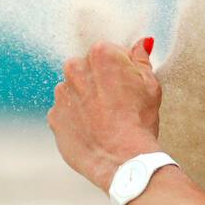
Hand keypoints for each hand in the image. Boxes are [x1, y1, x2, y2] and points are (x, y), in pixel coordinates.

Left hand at [48, 37, 162, 189]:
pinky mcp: (54, 117)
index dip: (119, 69)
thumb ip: (141, 60)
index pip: (106, 52)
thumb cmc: (140, 121)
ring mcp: (61, 94)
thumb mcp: (150, 85)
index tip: (126, 84)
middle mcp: (75, 69)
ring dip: (85, 99)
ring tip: (104, 119)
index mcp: (100, 55)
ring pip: (74, 90)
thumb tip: (142, 43)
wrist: (124, 160)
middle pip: (86, 68)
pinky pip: (65, 112)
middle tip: (117, 103)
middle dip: (98, 81)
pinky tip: (93, 130)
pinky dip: (76, 119)